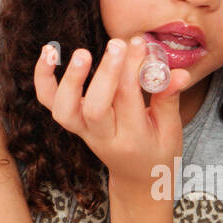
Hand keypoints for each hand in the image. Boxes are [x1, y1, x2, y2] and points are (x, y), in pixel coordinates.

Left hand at [33, 37, 190, 189]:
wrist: (137, 179)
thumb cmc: (157, 152)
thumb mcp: (171, 131)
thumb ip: (169, 100)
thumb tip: (178, 73)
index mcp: (133, 141)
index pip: (129, 102)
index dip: (134, 70)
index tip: (141, 44)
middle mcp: (103, 138)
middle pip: (96, 108)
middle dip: (107, 74)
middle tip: (118, 44)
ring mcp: (83, 131)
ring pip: (65, 110)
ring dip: (70, 79)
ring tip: (82, 52)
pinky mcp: (72, 123)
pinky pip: (50, 102)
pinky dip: (43, 78)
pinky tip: (49, 52)